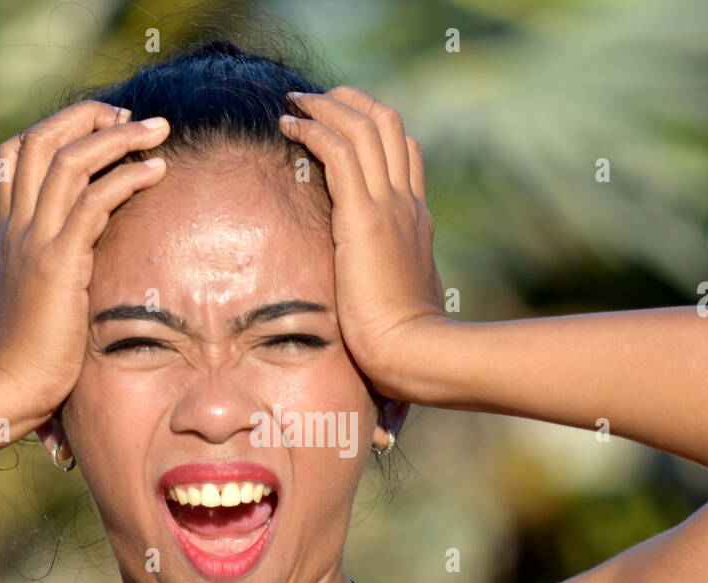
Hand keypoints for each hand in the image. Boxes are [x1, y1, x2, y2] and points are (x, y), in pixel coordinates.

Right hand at [0, 101, 170, 420]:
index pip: (18, 156)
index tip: (100, 128)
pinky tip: (157, 171)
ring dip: (117, 137)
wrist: (6, 391)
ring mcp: (33, 243)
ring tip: (158, 130)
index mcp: (8, 236)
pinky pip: (94, 201)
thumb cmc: (24, 362)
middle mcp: (16, 229)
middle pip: (39, 141)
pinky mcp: (57, 264)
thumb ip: (39, 280)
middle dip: (87, 118)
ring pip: (69, 161)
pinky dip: (127, 177)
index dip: (56, 130)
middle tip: (129, 115)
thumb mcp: (27, 306)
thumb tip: (60, 278)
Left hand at [278, 87, 446, 401]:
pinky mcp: (366, 216)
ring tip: (293, 104)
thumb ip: (389, 309)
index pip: (404, 156)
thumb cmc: (408, 355)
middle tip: (314, 100)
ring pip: (365, 128)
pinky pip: (340, 151)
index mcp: (417, 225)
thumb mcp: (400, 317)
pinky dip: (313, 130)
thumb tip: (381, 353)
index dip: (375, 132)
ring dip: (326, 108)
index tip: (340, 128)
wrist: (419, 357)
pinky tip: (287, 127)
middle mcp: (408, 206)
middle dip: (350, 104)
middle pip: (388, 127)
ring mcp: (391, 207)